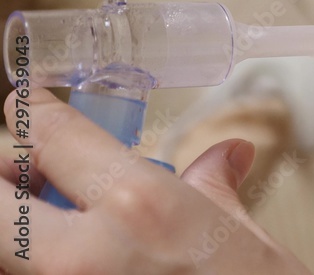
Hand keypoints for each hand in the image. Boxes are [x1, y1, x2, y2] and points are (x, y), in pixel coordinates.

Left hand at [0, 88, 309, 274]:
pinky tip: (83, 254)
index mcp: (138, 207)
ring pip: (3, 249)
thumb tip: (227, 156)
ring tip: (57, 215)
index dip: (30, 109)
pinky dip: (39, 259)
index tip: (28, 102)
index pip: (50, 135)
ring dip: (14, 225)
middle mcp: (83, 256)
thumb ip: (214, 184)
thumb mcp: (242, 231)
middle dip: (4, 177)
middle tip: (30, 171)